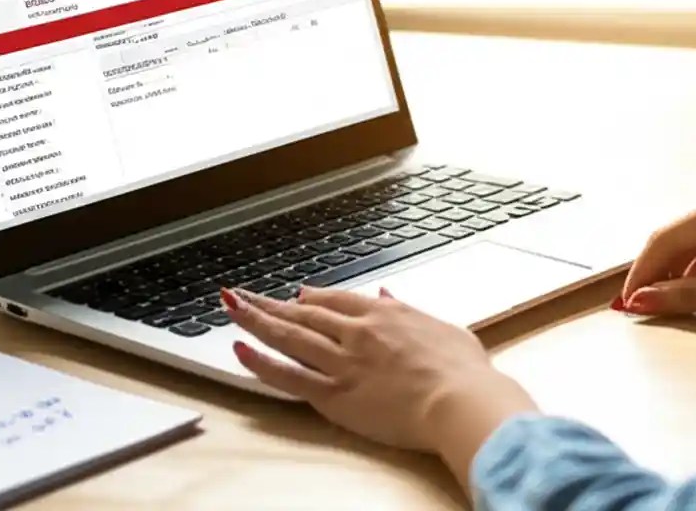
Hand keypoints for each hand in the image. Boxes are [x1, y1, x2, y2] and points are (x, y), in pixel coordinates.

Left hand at [222, 287, 536, 487]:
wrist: (461, 401)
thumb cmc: (465, 373)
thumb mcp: (445, 329)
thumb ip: (410, 313)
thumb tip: (387, 296)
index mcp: (386, 315)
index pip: (339, 299)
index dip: (314, 296)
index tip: (298, 295)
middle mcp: (358, 332)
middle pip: (305, 310)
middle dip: (271, 302)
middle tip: (245, 295)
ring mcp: (343, 361)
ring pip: (290, 335)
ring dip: (255, 319)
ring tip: (230, 307)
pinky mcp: (335, 393)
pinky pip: (289, 375)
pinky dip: (261, 361)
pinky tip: (239, 349)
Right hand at [620, 188, 695, 315]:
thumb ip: (688, 294)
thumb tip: (642, 303)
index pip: (665, 239)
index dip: (642, 273)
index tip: (626, 304)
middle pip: (673, 237)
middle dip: (653, 272)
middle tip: (634, 306)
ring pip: (688, 242)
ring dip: (671, 271)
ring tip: (656, 302)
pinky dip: (692, 267)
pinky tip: (686, 288)